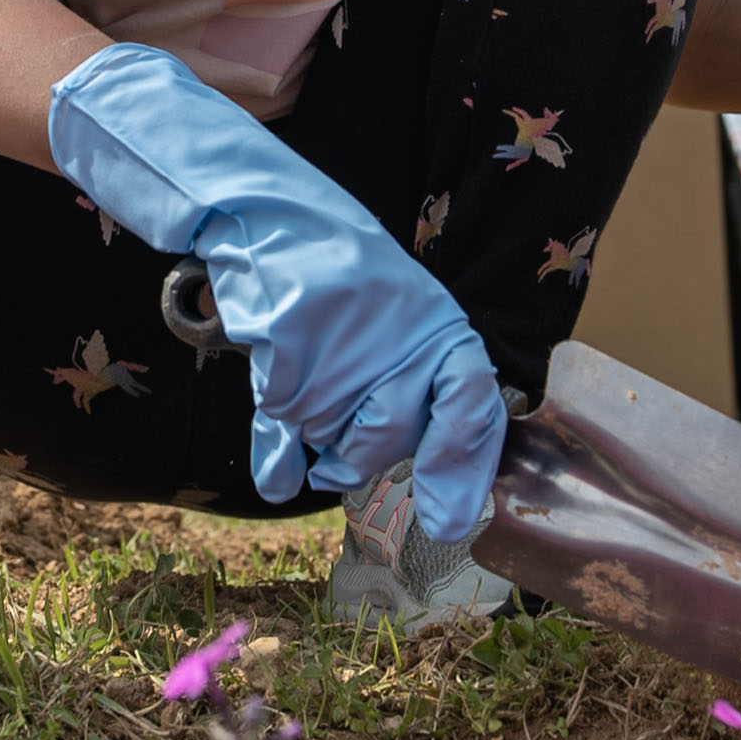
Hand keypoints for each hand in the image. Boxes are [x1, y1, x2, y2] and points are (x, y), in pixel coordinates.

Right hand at [49, 44, 506, 541]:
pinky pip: (280, 414)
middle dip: (354, 459)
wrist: (269, 215)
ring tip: (303, 385)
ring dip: (308, 430)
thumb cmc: (334, 283)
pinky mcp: (291, 336)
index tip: (450, 524)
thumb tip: (441, 518)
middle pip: (384, 440)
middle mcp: (400, 333)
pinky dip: (274, 445)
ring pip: (326, 432)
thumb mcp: (387, 332)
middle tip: (336, 458)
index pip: (471, 405)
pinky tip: (274, 442)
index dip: (461, 469)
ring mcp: (345, 336)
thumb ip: (406, 405)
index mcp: (438, 327)